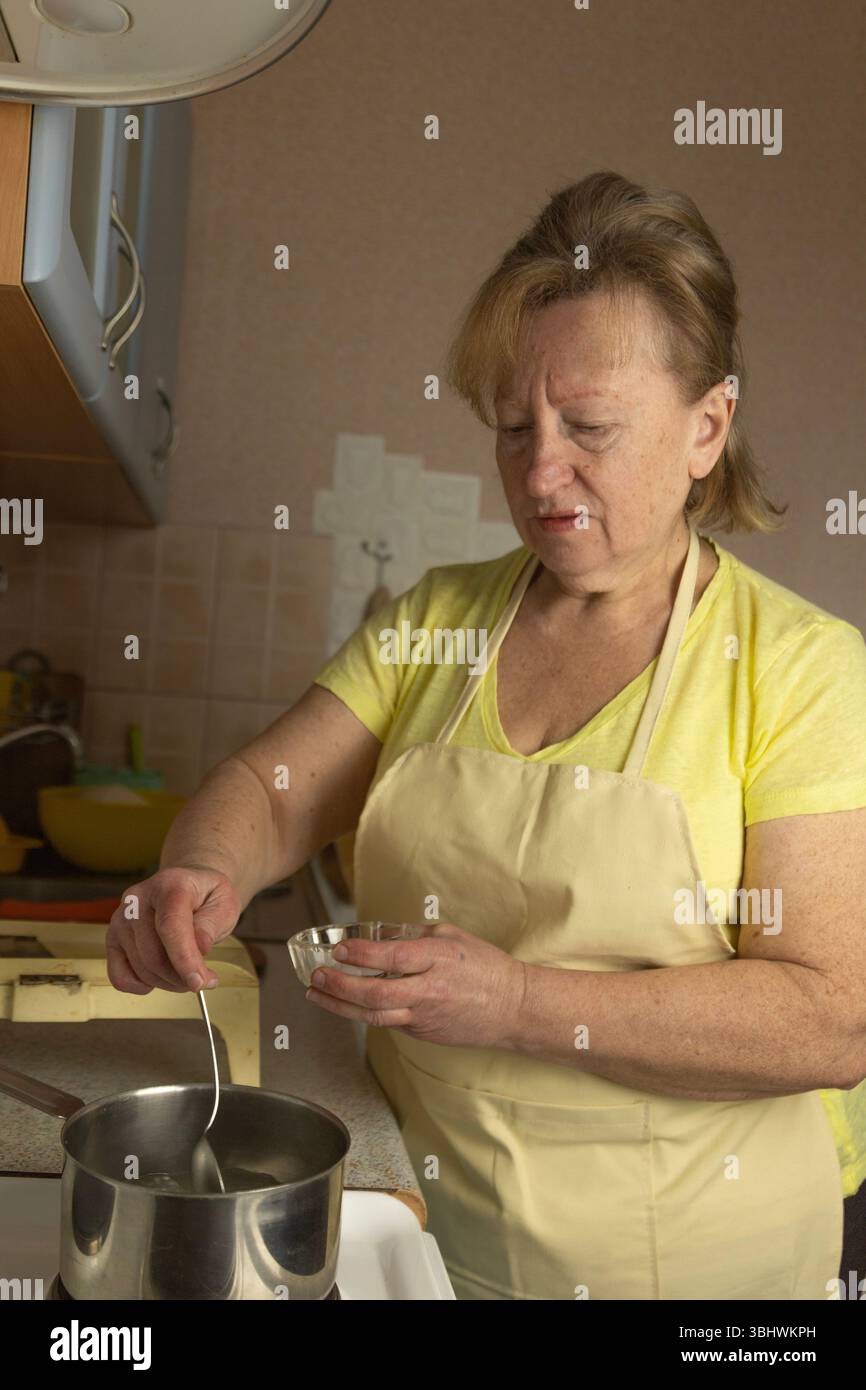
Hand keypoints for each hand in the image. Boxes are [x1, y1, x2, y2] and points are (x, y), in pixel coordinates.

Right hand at [106, 865, 240, 993]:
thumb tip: (200, 946)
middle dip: (181, 977)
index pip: (170, 925)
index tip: (199, 982)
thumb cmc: (205, 896)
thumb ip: (211, 924)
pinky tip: (161, 978)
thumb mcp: (223, 903)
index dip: (184, 958)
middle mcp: (137, 900)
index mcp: (169, 885)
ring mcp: (121, 919)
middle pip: (154, 954)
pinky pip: (120, 976)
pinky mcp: (112, 938)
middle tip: (202, 980)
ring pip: (141, 969)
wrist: (187, 885)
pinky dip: (142, 986)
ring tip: (187, 974)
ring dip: (168, 982)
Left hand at [305, 922, 526, 1048]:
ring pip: (374, 1015)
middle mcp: (429, 991)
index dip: (360, 954)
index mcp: (437, 960)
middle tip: (317, 976)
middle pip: (375, 992)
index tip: (340, 949)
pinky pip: (388, 1022)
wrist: (513, 1007)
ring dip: (340, 1005)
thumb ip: (414, 935)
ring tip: (316, 994)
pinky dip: (364, 1012)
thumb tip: (381, 936)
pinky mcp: (423, 1032)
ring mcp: (424, 1016)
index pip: (391, 957)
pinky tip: (347, 1004)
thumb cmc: (486, 968)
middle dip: (339, 985)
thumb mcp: (453, 936)